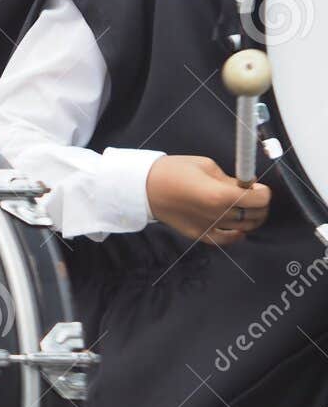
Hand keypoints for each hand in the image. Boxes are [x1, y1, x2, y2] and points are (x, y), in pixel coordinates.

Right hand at [146, 155, 270, 245]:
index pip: (260, 199)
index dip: (263, 191)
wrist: (144, 186)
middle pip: (255, 215)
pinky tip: (237, 228)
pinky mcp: (198, 234)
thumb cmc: (173, 171)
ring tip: (244, 207)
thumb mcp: (206, 166)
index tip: (257, 186)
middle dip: (260, 204)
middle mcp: (216, 214)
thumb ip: (230, 179)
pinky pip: (226, 240)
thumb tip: (246, 187)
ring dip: (250, 217)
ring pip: (245, 228)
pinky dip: (236, 235)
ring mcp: (207, 227)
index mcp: (220, 194)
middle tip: (252, 195)